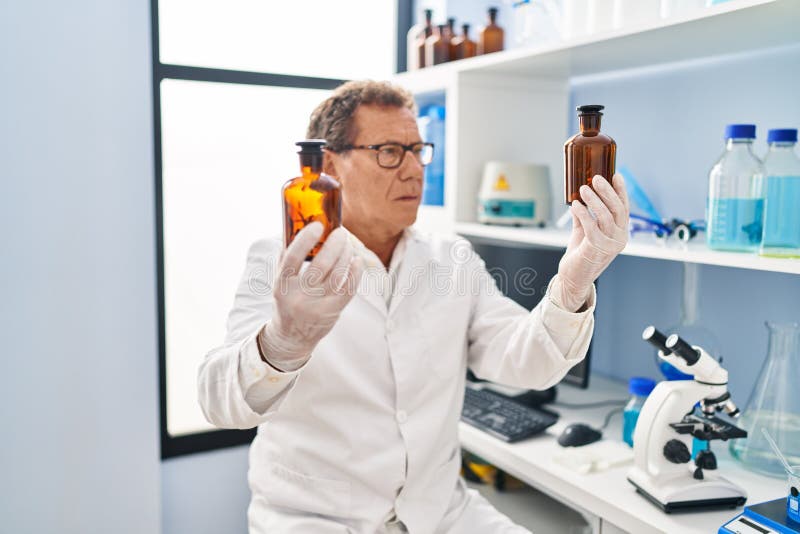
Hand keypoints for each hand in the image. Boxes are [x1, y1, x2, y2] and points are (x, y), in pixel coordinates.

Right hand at [258, 222, 363, 370]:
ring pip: (337, 276)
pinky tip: (357, 260)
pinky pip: (348, 289)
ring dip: (346, 256)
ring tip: (348, 245)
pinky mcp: (332, 312)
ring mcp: (317, 306)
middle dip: (334, 245)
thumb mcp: (279, 280)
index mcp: (281, 285)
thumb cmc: (287, 299)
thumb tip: (300, 226)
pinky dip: (355, 272)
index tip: (318, 225)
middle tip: (341, 233)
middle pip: (320, 267)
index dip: (305, 240)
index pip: (292, 258)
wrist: (291, 337)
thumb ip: (287, 257)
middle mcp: (298, 296)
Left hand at [552, 174, 629, 311]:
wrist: (573, 278)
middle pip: (617, 209)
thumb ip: (585, 215)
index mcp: (620, 232)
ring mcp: (610, 244)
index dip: (621, 190)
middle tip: (596, 178)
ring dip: (594, 200)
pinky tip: (575, 205)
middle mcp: (619, 238)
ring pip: (606, 216)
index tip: (616, 175)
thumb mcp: (584, 231)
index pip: (624, 207)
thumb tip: (580, 197)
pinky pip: (591, 226)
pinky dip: (583, 213)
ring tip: (583, 189)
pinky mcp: (596, 248)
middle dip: (607, 191)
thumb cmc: (580, 254)